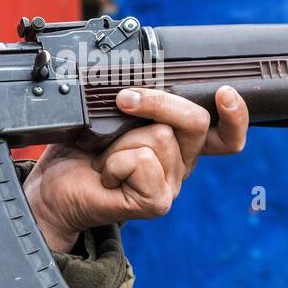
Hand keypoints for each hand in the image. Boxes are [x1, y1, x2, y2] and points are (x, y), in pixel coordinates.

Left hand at [23, 86, 248, 251]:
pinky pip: (142, 160)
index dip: (235, 115)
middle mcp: (180, 164)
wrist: (53, 191)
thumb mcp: (111, 115)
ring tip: (105, 157)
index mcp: (178, 143)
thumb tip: (143, 85)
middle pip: (194, 121)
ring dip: (120, 140)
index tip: (224, 92)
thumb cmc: (80, 151)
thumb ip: (138, 103)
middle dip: (157, 101)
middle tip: (124, 101)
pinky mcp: (156, 202)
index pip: (225, 134)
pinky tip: (106, 176)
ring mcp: (170, 185)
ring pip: (160, 136)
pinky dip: (115, 160)